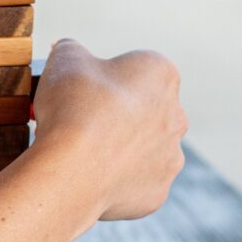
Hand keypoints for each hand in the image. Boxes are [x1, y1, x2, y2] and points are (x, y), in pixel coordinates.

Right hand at [32, 40, 187, 221]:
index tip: (80, 90)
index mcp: (161, 74)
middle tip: (78, 120)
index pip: (134, 69)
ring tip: (83, 152)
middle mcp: (177, 115)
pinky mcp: (158, 191)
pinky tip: (90, 176)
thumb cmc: (72, 107)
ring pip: (143, 148)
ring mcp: (171, 157)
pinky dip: (116, 180)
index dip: (103, 78)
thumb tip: (69, 52)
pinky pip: (135, 182)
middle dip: (117, 114)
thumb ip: (72, 49)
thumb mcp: (64, 58)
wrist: (72, 169)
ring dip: (120, 148)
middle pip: (144, 109)